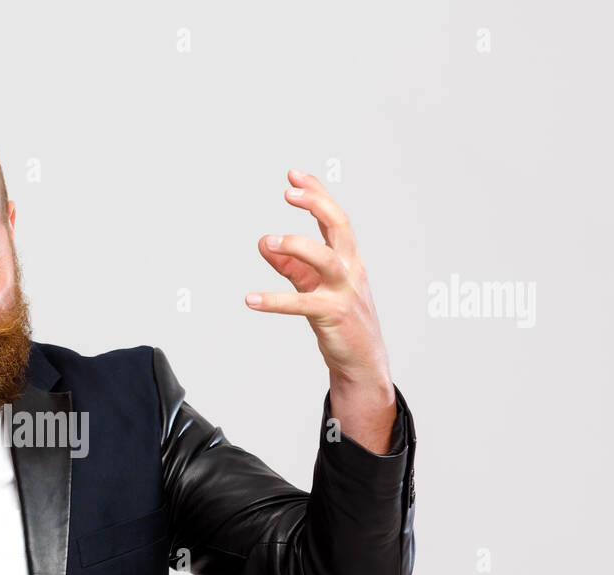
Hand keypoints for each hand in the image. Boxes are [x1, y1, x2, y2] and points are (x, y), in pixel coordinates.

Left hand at [245, 170, 395, 451]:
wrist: (362, 360)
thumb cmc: (339, 319)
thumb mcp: (314, 286)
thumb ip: (291, 265)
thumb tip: (263, 243)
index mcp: (348, 258)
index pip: (333, 218)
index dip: (316, 195)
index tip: (294, 175)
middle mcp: (350, 269)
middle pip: (339, 226)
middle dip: (316, 204)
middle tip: (289, 192)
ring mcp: (345, 292)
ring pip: (325, 259)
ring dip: (297, 246)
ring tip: (269, 241)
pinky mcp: (333, 316)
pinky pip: (302, 305)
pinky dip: (275, 301)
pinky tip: (251, 300)